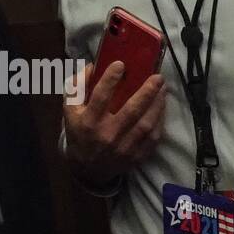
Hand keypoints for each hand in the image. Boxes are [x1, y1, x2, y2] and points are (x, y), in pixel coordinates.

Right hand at [62, 62, 164, 187]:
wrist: (87, 169)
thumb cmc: (79, 132)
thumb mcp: (70, 109)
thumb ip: (77, 86)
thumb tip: (93, 66)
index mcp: (88, 121)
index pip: (100, 97)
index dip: (110, 79)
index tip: (121, 64)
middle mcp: (106, 135)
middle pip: (130, 111)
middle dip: (146, 91)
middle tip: (157, 76)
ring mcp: (123, 148)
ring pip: (146, 124)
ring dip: (157, 104)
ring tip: (163, 89)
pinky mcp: (136, 156)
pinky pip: (153, 137)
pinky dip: (159, 121)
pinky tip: (161, 107)